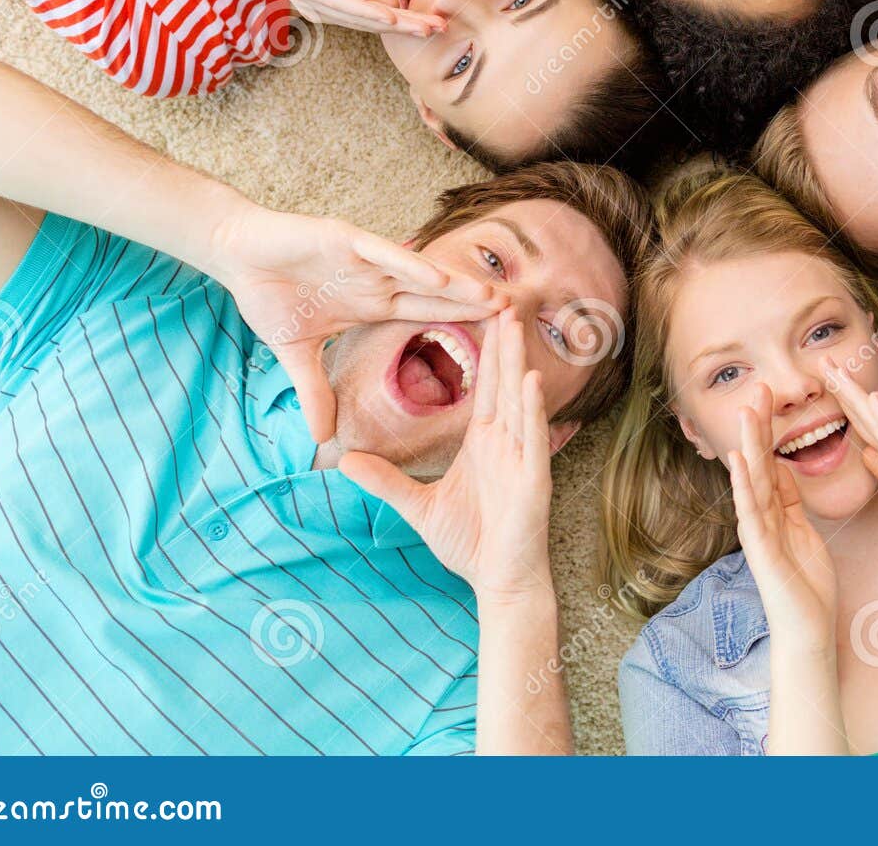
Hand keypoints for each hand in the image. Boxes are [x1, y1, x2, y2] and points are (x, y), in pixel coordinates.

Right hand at [208, 203, 505, 440]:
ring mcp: (364, 257)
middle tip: (517, 321)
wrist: (236, 252)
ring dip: (455, 287)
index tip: (493, 344)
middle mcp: (378, 279)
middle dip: (474, 307)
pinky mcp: (343, 238)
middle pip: (436, 296)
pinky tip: (439, 277)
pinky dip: (410, 264)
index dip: (460, 327)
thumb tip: (320, 437)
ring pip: (419, 273)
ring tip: (492, 300)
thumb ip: (314, 390)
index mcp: (373, 302)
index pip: (427, 316)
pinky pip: (383, 253)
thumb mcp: (296, 353)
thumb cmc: (267, 293)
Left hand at [231, 0, 443, 36]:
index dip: (407, 22)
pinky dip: (365, 11)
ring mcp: (310, 0)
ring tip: (424, 28)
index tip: (437, 24)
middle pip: (373, 22)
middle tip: (441, 31)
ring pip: (360, 16)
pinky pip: (339, 1)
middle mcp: (321, 9)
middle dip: (408, 28)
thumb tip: (392, 3)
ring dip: (395, 25)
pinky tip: (389, 16)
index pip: (376, 16)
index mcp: (331, 4)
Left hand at [340, 310, 554, 599]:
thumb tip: (343, 459)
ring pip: (517, 397)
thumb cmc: (470, 543)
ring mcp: (522, 455)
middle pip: (501, 379)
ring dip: (515, 358)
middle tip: (498, 295)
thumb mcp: (417, 506)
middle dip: (500, 338)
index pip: (481, 386)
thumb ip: (384, 480)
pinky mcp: (533, 476)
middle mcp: (506, 440)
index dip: (480, 349)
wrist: (500, 581)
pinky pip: (532, 435)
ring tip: (512, 320)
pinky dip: (531, 407)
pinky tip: (527, 379)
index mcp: (483, 442)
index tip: (475, 313)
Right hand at [728, 388, 835, 646]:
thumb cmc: (806, 583)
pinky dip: (743, 483)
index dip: (770, 429)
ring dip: (748, 444)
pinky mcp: (760, 548)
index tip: (770, 396)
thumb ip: (790, 501)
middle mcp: (761, 516)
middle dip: (757, 426)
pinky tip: (738, 460)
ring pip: (751, 479)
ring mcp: (757, 531)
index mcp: (775, 511)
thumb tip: (782, 468)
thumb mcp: (802, 531)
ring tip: (745, 412)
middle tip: (757, 388)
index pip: (771, 461)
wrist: (807, 628)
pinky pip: (751, 510)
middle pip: (758, 462)